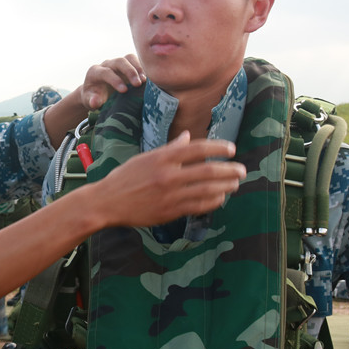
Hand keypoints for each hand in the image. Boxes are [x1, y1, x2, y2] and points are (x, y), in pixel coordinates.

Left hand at [81, 55, 144, 109]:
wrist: (97, 91)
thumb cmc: (93, 97)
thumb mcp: (89, 100)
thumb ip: (91, 101)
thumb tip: (94, 101)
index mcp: (95, 72)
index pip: (106, 72)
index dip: (115, 80)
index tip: (124, 91)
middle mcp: (106, 64)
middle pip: (119, 61)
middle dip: (129, 71)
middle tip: (138, 84)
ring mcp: (117, 63)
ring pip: (129, 58)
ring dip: (138, 68)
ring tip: (144, 81)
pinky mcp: (127, 65)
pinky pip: (136, 61)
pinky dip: (142, 68)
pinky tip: (147, 79)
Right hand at [92, 132, 245, 227]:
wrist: (107, 202)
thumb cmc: (125, 178)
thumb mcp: (145, 158)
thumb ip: (170, 148)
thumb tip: (188, 136)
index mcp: (162, 157)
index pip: (197, 148)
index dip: (218, 147)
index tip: (231, 148)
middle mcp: (168, 174)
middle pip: (207, 170)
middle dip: (229, 169)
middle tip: (241, 169)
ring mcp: (170, 194)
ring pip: (207, 189)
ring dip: (225, 186)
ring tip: (235, 183)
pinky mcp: (170, 211)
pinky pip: (198, 206)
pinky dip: (213, 201)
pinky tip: (221, 197)